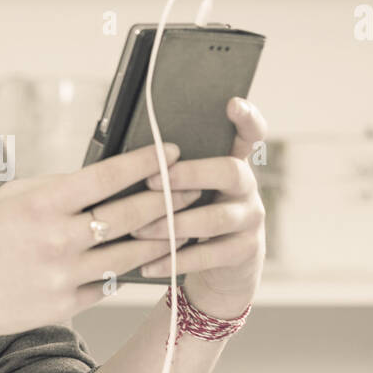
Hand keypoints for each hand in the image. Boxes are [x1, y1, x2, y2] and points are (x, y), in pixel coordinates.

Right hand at [0, 141, 199, 344]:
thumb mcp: (12, 197)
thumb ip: (58, 187)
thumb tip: (106, 178)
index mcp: (41, 204)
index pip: (107, 177)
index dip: (145, 163)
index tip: (171, 151)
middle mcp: (57, 240)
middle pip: (130, 216)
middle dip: (170, 198)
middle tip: (196, 186)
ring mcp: (64, 276)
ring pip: (131, 255)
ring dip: (163, 238)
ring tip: (186, 223)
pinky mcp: (67, 305)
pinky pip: (110, 283)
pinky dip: (132, 269)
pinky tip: (151, 257)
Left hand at [133, 96, 266, 317]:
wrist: (221, 269)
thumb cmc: (188, 216)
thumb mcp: (184, 190)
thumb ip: (169, 171)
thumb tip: (122, 157)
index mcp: (231, 162)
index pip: (249, 133)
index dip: (246, 117)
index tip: (232, 103)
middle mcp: (246, 187)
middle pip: (231, 171)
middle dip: (190, 174)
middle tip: (154, 180)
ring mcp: (250, 219)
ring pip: (215, 218)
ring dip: (173, 223)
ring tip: (140, 230)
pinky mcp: (245, 251)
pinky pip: (209, 255)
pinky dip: (174, 260)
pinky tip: (149, 264)